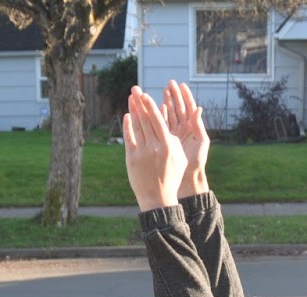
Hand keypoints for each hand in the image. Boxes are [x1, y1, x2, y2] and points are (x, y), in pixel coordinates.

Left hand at [123, 86, 184, 212]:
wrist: (158, 198)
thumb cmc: (171, 176)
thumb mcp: (179, 157)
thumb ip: (175, 139)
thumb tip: (176, 122)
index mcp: (168, 146)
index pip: (157, 120)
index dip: (150, 106)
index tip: (145, 95)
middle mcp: (154, 147)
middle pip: (145, 120)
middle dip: (139, 103)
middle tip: (135, 89)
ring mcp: (141, 153)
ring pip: (136, 127)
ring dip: (133, 110)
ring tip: (130, 98)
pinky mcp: (131, 158)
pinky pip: (129, 138)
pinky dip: (127, 126)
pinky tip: (127, 116)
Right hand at [162, 81, 209, 197]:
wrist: (188, 178)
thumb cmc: (196, 162)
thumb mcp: (200, 143)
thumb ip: (198, 126)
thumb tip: (199, 108)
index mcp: (193, 128)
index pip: (189, 108)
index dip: (185, 96)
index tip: (181, 85)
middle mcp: (184, 129)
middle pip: (177, 108)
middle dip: (173, 96)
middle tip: (168, 84)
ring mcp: (174, 134)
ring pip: (168, 115)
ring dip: (164, 103)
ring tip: (160, 91)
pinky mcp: (165, 140)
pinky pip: (161, 125)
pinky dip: (157, 116)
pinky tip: (153, 107)